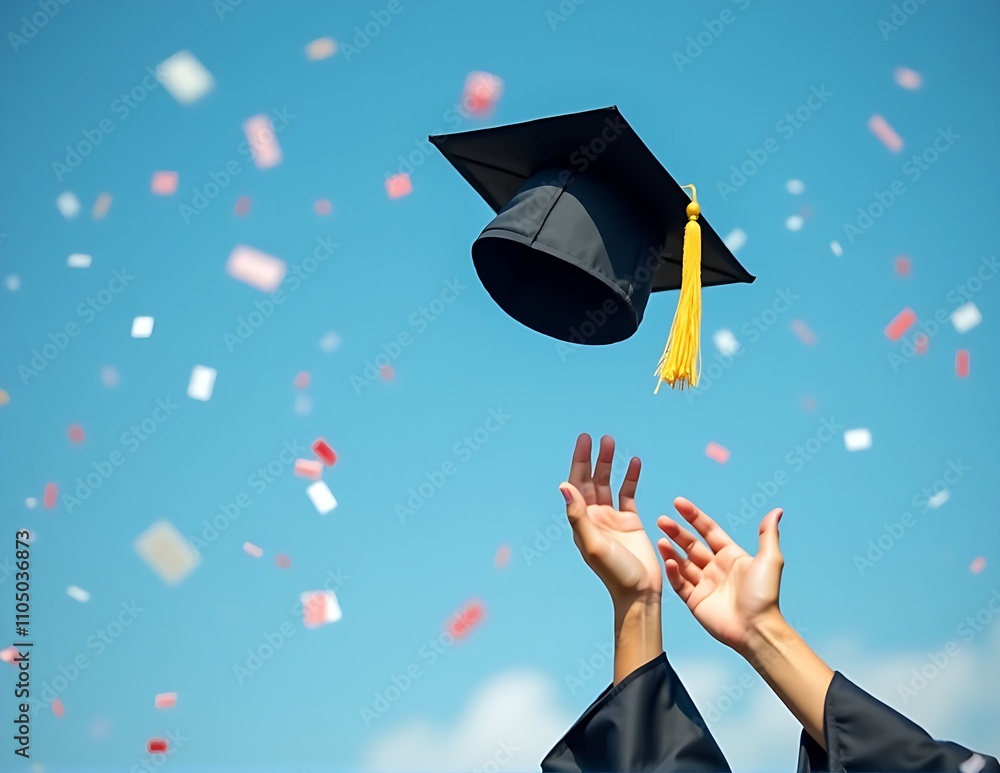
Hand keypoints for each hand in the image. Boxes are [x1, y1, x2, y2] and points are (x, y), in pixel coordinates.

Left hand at [560, 434, 661, 607]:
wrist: (638, 593)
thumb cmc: (614, 573)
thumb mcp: (592, 544)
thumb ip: (578, 515)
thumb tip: (563, 486)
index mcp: (582, 520)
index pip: (577, 484)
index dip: (579, 461)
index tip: (584, 441)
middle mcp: (594, 516)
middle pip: (592, 480)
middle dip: (594, 458)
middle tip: (599, 437)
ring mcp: (612, 518)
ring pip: (609, 484)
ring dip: (610, 464)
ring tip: (612, 443)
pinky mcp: (631, 522)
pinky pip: (628, 494)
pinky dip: (630, 478)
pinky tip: (634, 462)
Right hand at [656, 498, 783, 652]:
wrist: (756, 629)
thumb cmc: (764, 595)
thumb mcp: (769, 560)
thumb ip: (767, 534)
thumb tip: (776, 511)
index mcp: (731, 556)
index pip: (708, 531)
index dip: (693, 516)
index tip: (679, 503)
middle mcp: (716, 568)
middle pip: (691, 545)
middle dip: (676, 532)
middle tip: (662, 520)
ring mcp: (704, 584)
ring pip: (682, 563)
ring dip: (671, 551)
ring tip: (660, 540)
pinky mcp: (695, 600)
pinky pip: (680, 583)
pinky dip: (673, 572)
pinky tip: (669, 562)